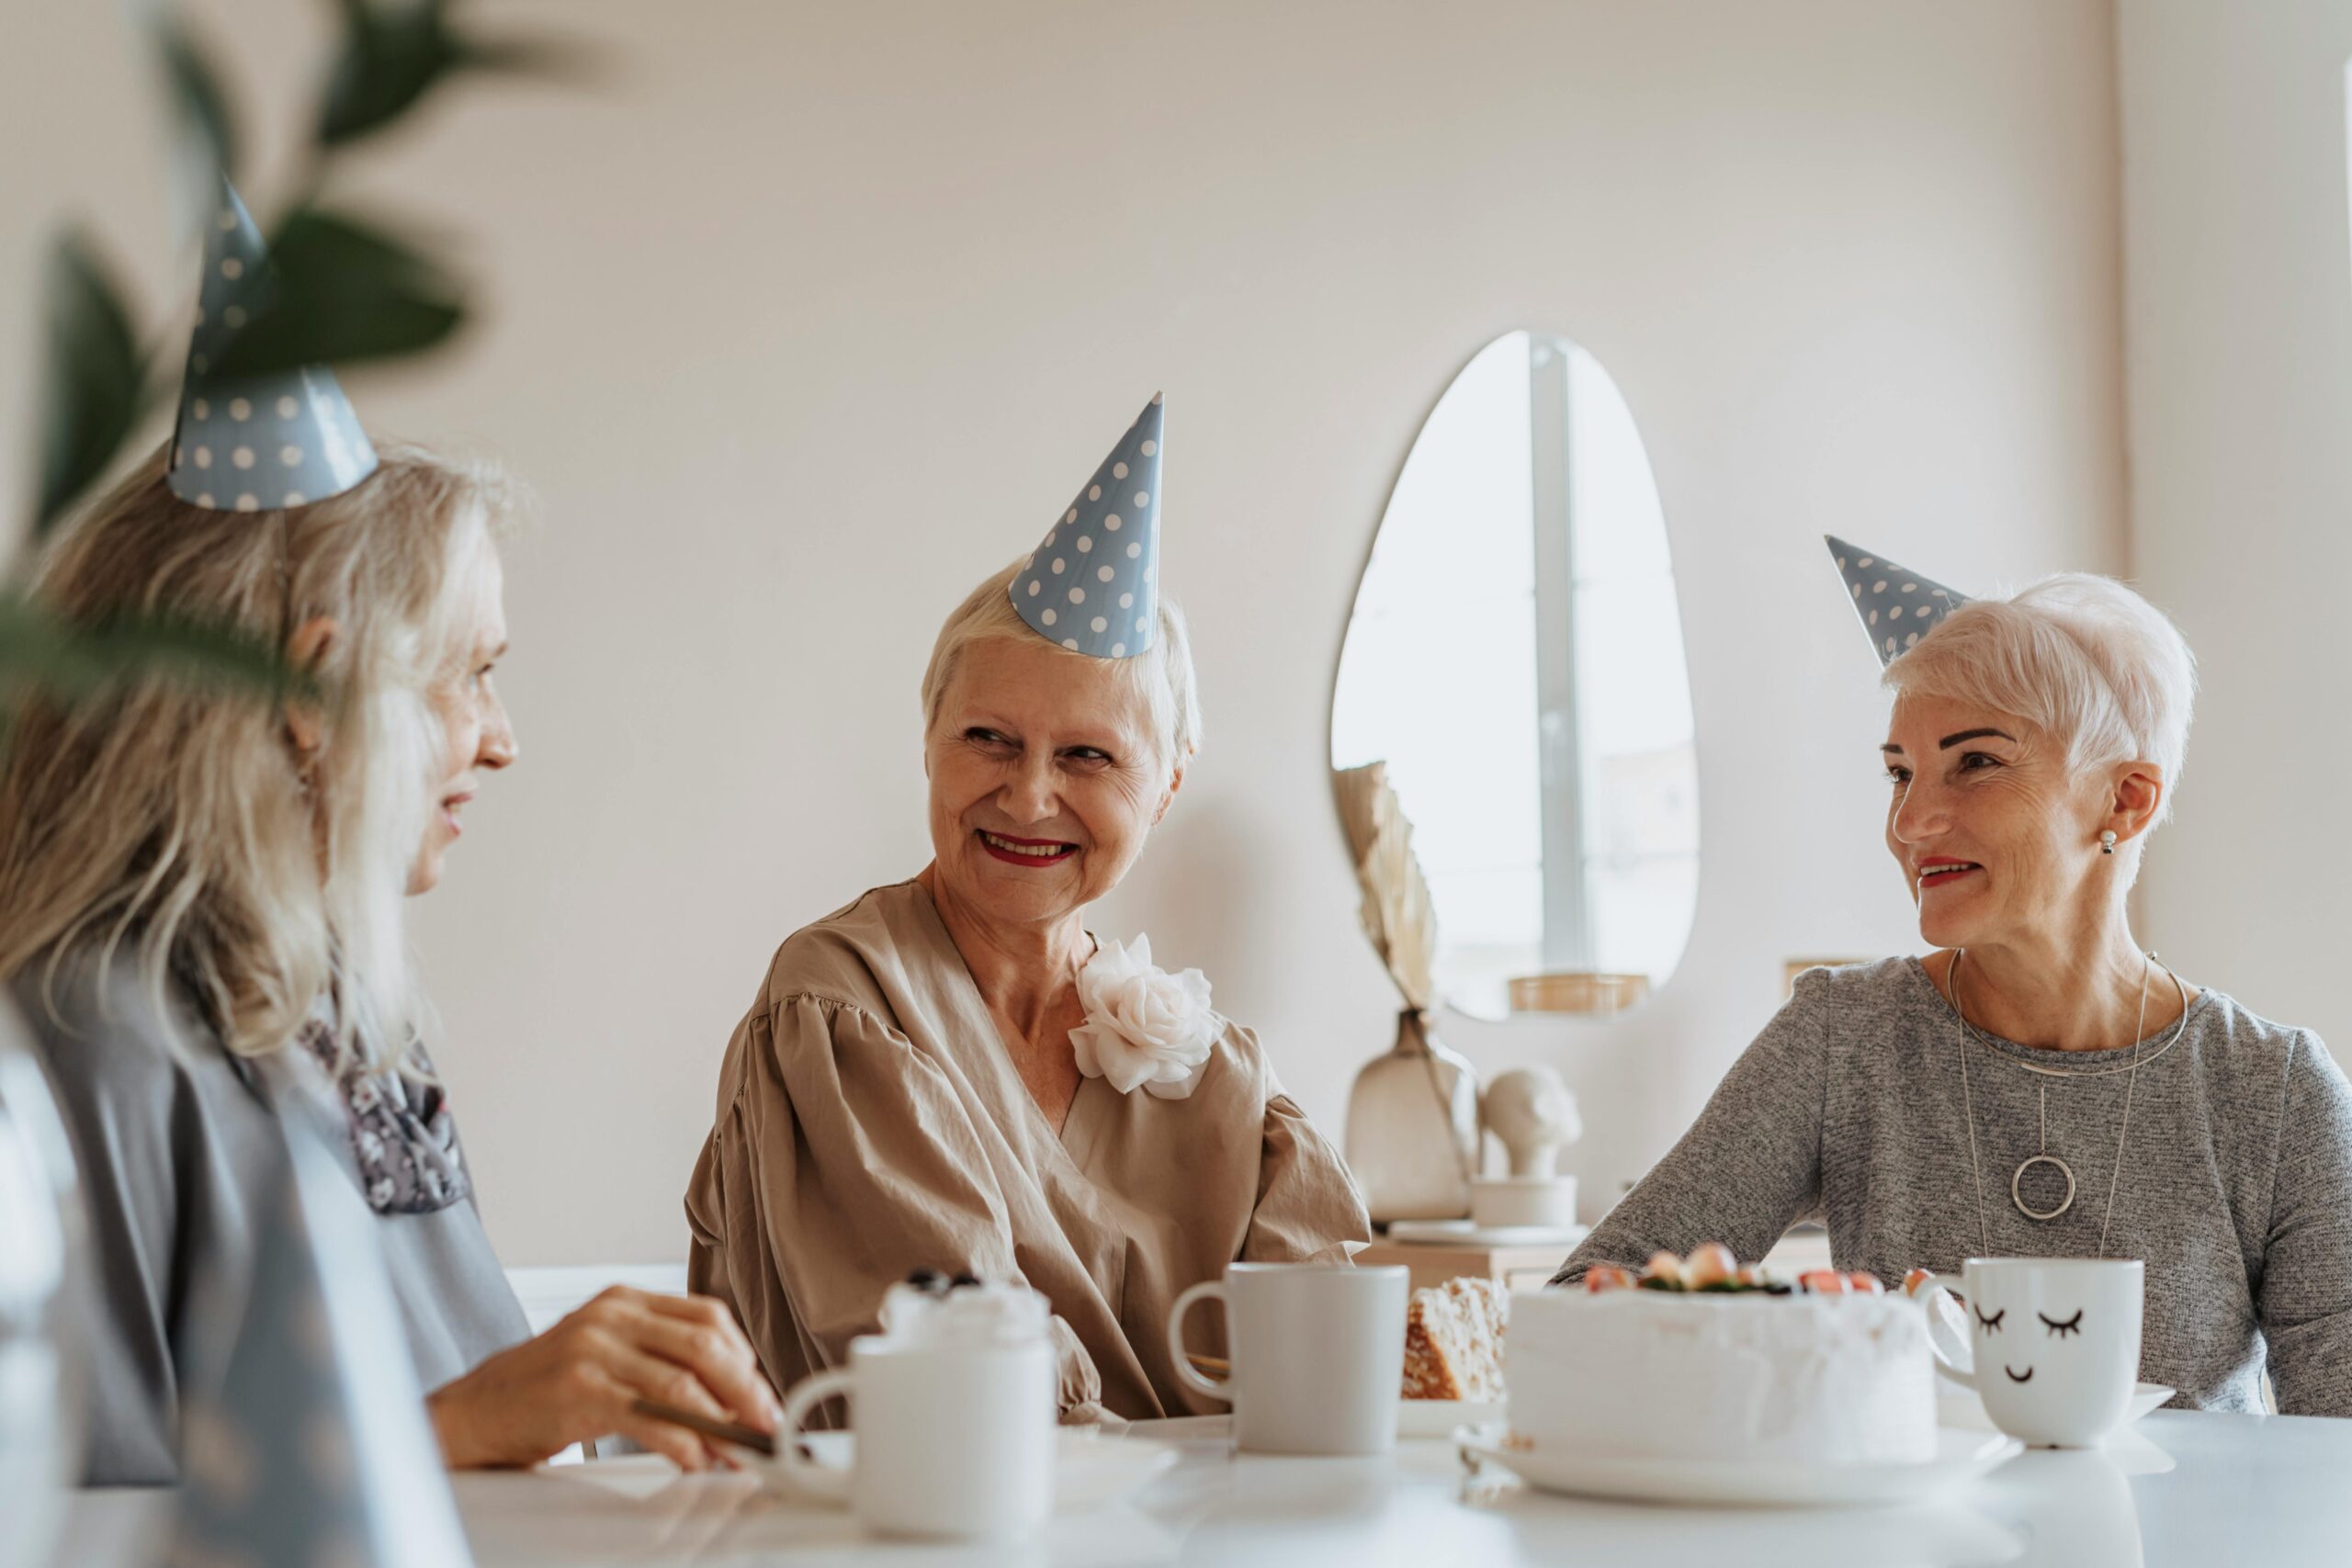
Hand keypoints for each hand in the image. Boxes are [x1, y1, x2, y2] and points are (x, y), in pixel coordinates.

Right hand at [426, 1287, 780, 1470]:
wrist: (472, 1412)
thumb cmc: (542, 1389)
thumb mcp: (604, 1353)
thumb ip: (657, 1360)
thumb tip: (725, 1400)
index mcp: (624, 1301)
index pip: (707, 1315)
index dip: (744, 1356)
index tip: (763, 1393)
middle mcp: (612, 1317)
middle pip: (705, 1344)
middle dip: (746, 1389)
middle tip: (767, 1425)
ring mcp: (594, 1350)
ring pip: (683, 1383)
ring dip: (721, 1424)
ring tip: (737, 1451)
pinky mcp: (579, 1390)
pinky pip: (649, 1416)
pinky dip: (683, 1442)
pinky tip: (696, 1460)